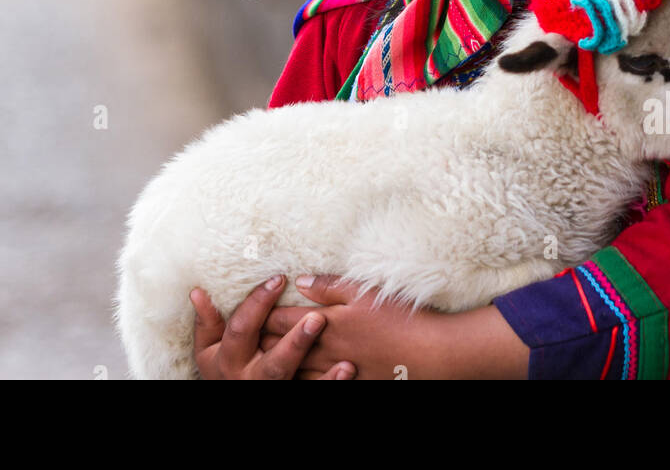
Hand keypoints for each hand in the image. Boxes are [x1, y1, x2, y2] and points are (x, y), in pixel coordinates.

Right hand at [190, 275, 354, 379]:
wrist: (236, 392)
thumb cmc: (224, 368)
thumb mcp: (210, 348)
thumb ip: (207, 322)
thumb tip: (198, 292)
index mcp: (226, 360)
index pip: (243, 328)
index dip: (259, 303)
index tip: (279, 279)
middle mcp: (248, 378)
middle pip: (273, 362)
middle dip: (295, 342)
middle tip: (315, 318)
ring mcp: (269, 390)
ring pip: (292, 379)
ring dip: (320, 371)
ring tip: (341, 356)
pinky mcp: (289, 396)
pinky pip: (309, 392)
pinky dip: (330, 383)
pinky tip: (348, 368)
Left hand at [260, 274, 530, 379]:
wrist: (431, 354)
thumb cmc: (401, 318)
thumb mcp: (366, 293)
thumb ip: (331, 286)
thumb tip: (302, 281)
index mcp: (327, 322)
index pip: (281, 319)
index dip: (261, 313)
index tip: (245, 308)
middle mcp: (324, 350)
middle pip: (280, 348)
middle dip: (258, 342)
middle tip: (238, 337)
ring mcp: (334, 373)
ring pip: (293, 373)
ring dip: (274, 366)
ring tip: (254, 363)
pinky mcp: (349, 386)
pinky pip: (315, 388)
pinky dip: (301, 383)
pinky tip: (293, 380)